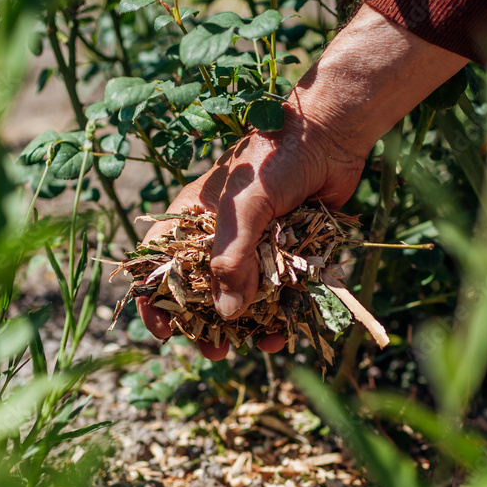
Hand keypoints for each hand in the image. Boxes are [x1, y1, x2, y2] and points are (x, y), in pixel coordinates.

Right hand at [139, 5, 467, 358]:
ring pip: (243, 298)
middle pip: (202, 291)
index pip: (160, 265)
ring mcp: (255, 246)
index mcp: (194, 220)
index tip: (165, 332)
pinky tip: (284, 332)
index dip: (156, 301)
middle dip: (206, 325)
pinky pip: (279, 294)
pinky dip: (280, 315)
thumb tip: (227, 315)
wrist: (331, 135)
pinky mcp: (287, 252)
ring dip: (247, 327)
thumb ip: (233, 258)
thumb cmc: (276, 158)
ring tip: (256, 345)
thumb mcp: (244, 207)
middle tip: (215, 351)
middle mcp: (220, 237)